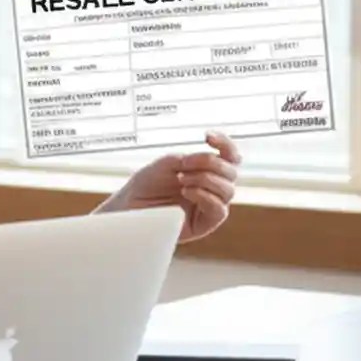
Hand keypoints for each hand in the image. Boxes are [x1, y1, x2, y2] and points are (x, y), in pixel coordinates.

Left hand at [110, 131, 241, 241]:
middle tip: (184, 165)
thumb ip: (190, 159)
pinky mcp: (206, 224)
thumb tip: (211, 161)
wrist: (129, 207)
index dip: (225, 144)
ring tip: (181, 179)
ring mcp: (210, 206)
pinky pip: (220, 210)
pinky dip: (204, 196)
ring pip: (228, 190)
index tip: (207, 136)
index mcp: (206, 170)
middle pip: (231, 172)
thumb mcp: (167, 163)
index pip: (229, 157)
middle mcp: (212, 187)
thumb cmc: (146, 185)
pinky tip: (186, 191)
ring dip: (205, 179)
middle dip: (210, 163)